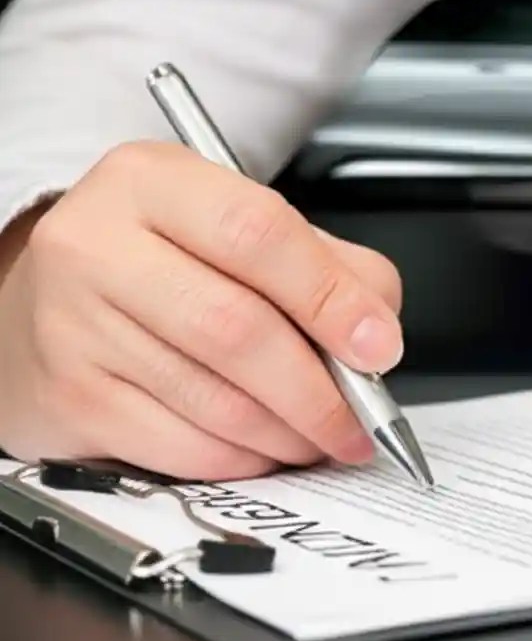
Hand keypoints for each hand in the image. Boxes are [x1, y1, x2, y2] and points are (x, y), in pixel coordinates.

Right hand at [0, 141, 404, 479]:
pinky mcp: (70, 398)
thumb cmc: (162, 264)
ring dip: (290, 432)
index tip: (378, 346)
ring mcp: (72, 325)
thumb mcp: (242, 228)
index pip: (258, 234)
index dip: (331, 298)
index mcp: (151, 181)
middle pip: (236, 328)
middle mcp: (97, 245)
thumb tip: (376, 333)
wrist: (44, 306)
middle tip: (363, 417)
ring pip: (215, 399)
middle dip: (320, 390)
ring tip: (323, 435)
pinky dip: (245, 459)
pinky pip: (183, 446)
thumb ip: (329, 265)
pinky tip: (266, 447)